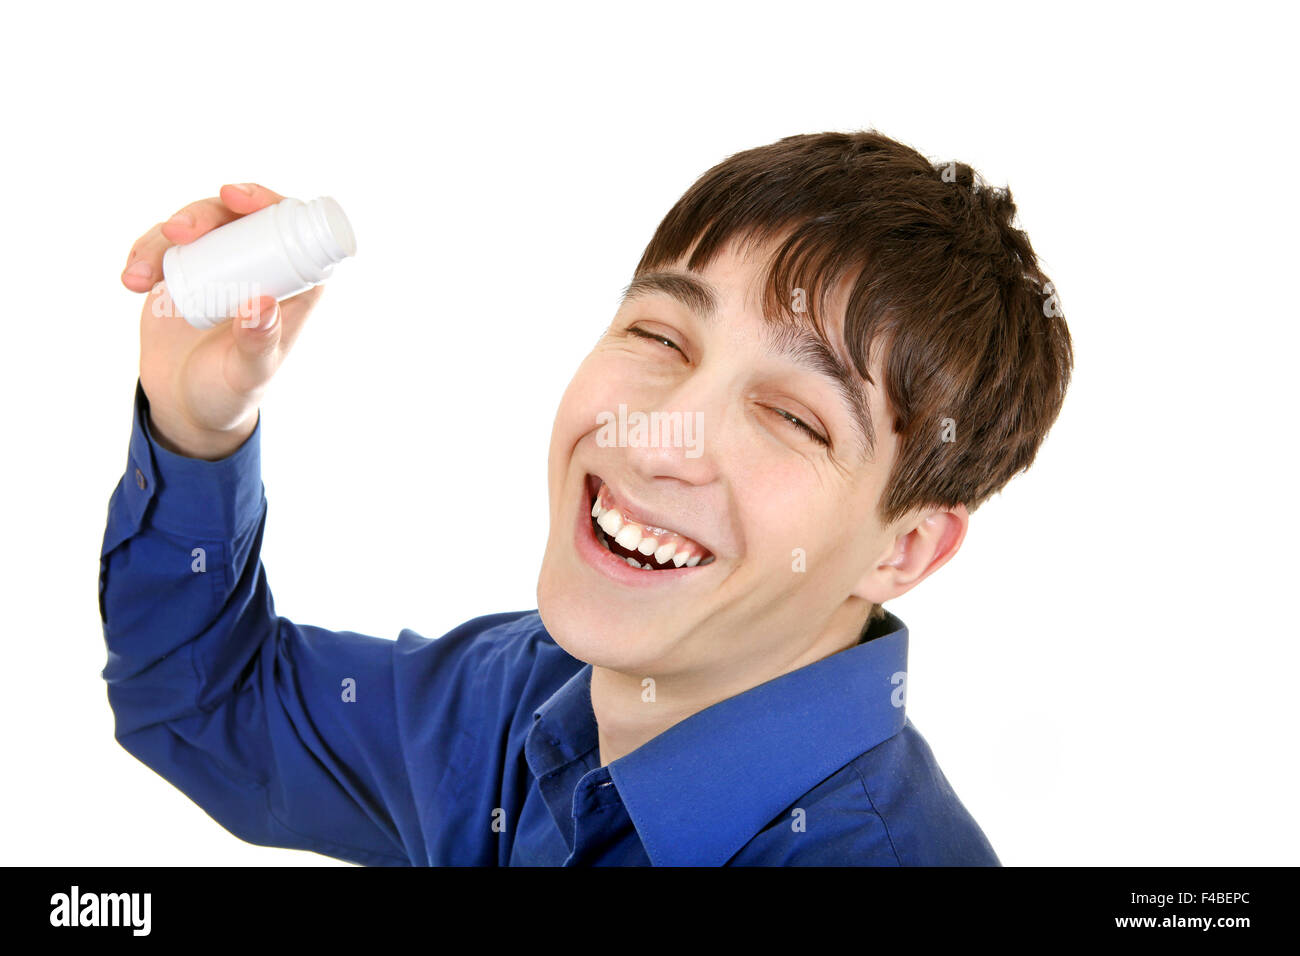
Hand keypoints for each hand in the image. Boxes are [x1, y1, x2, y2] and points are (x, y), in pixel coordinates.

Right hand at [122, 183, 325, 458]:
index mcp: (295, 285)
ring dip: (164, 238)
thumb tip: (261, 303)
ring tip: (139, 277)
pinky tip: (131, 279)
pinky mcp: (184, 271)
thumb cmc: (230, 394)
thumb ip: (257, 345)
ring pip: (198, 226)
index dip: (266, 202)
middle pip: (237, 218)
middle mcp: (260, 268)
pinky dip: (144, 254)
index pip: (291, 229)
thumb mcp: (248, 374)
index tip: (235, 198)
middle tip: (177, 232)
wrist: (188, 408)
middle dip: (205, 214)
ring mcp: (220, 267)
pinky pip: (164, 246)